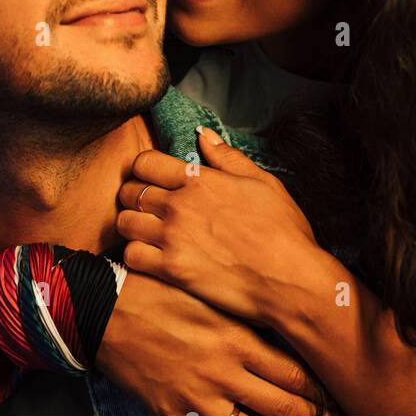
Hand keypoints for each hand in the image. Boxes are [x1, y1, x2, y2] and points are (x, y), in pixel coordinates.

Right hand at [95, 268, 326, 415]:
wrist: (104, 308)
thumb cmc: (157, 291)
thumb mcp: (207, 295)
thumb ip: (242, 317)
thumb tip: (277, 327)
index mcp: (236, 338)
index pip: (294, 373)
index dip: (318, 390)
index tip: (332, 395)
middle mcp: (223, 371)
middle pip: (283, 406)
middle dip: (310, 415)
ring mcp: (196, 396)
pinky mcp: (170, 411)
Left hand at [116, 127, 319, 324]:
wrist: (290, 280)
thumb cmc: (282, 230)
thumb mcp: (262, 182)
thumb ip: (227, 157)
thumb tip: (202, 135)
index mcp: (199, 180)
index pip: (145, 162)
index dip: (143, 169)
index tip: (151, 179)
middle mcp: (180, 205)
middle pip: (129, 191)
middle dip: (133, 195)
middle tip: (146, 206)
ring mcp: (172, 237)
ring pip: (125, 222)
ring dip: (132, 225)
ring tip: (146, 231)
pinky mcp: (171, 270)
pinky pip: (131, 255)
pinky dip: (136, 255)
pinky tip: (152, 256)